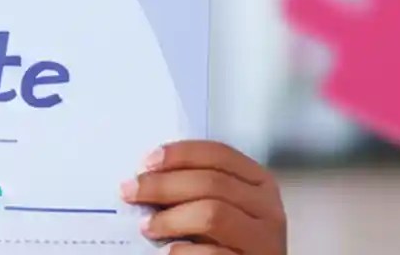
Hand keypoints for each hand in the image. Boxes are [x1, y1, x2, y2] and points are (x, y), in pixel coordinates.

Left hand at [120, 140, 286, 253]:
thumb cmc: (225, 239)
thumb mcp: (218, 205)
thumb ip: (193, 188)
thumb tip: (144, 178)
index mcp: (258, 182)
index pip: (219, 154)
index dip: (180, 154)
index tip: (146, 163)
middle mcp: (268, 208)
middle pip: (211, 183)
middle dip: (163, 185)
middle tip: (130, 192)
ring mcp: (265, 240)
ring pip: (213, 214)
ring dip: (170, 219)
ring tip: (146, 227)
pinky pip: (214, 254)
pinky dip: (184, 251)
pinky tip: (167, 252)